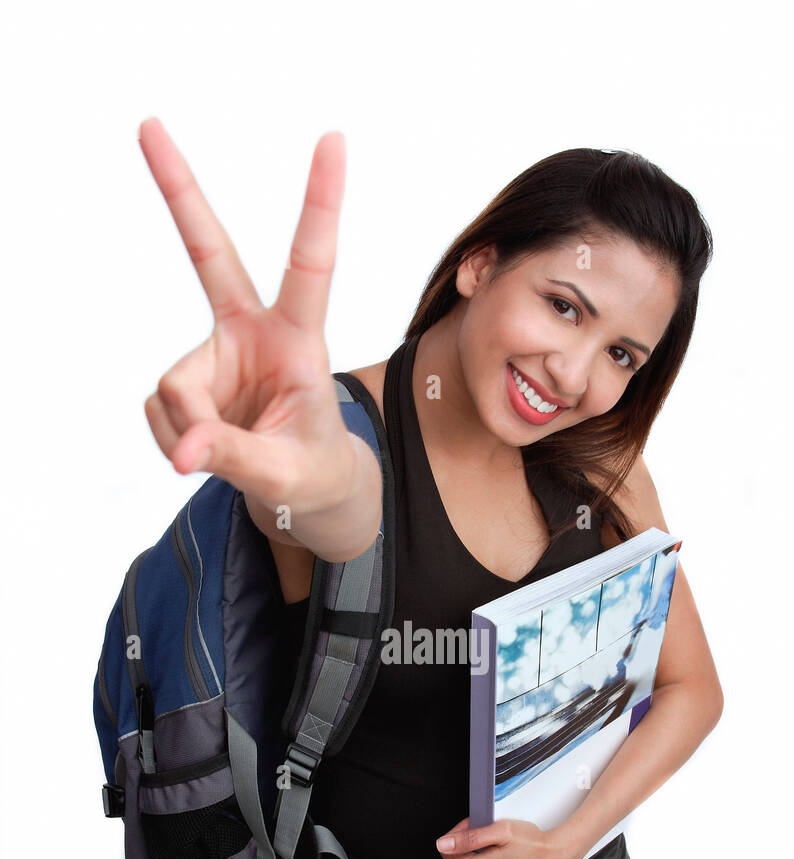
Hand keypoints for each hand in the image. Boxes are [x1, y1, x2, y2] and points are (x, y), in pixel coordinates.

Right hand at [139, 117, 360, 518]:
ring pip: (174, 391)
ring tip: (222, 454)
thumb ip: (234, 456)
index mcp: (299, 340)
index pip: (311, 264)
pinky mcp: (188, 380)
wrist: (305, 487)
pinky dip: (175, 442)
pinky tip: (202, 448)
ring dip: (187, 434)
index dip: (319, 203)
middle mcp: (252, 333)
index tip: (333, 140)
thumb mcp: (283, 473)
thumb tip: (182, 450)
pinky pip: (161, 413)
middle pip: (209, 253)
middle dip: (178, 192)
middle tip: (148, 124)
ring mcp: (215, 354)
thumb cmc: (312, 471)